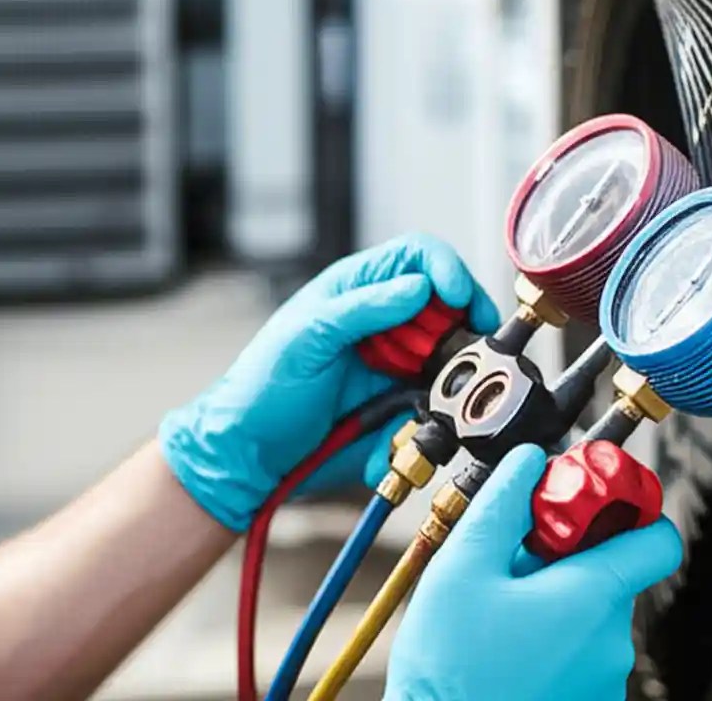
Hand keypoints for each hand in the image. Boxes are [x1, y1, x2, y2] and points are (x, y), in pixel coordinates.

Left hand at [159, 234, 500, 531]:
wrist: (249, 455)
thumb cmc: (261, 388)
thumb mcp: (306, 338)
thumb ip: (363, 308)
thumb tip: (418, 287)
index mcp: (357, 290)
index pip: (419, 257)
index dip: (447, 270)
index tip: (459, 298)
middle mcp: (383, 322)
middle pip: (448, 307)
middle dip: (461, 328)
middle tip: (462, 353)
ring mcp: (394, 364)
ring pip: (449, 359)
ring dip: (449, 378)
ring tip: (427, 396)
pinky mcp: (399, 405)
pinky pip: (433, 407)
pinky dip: (428, 420)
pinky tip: (399, 431)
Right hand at [385, 445, 682, 700]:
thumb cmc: (449, 672)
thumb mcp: (462, 567)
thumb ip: (504, 503)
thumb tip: (530, 462)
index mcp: (592, 597)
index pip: (658, 538)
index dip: (630, 508)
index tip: (591, 500)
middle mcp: (612, 641)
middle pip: (610, 570)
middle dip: (564, 556)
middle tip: (511, 562)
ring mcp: (604, 679)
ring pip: (590, 612)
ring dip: (553, 600)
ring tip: (498, 612)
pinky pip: (580, 651)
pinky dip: (551, 638)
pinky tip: (505, 646)